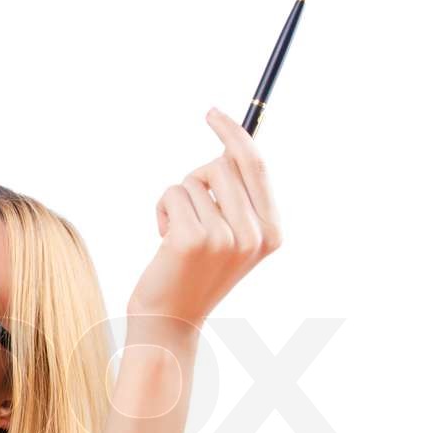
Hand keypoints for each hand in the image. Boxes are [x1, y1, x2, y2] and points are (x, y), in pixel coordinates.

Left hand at [127, 107, 283, 328]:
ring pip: (193, 180)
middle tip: (188, 209)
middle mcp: (253, 235)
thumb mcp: (230, 237)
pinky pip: (172, 193)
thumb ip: (239, 199)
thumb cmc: (193, 273)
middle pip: (223, 164)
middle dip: (199, 176)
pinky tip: (164, 240)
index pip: (257, 165)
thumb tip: (231, 144)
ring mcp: (224, 237)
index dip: (234, 132)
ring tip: (178, 233)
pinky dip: (162, 210)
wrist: (170, 320)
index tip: (212, 112)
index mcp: (271, 232)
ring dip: (178, 199)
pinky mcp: (191, 239)